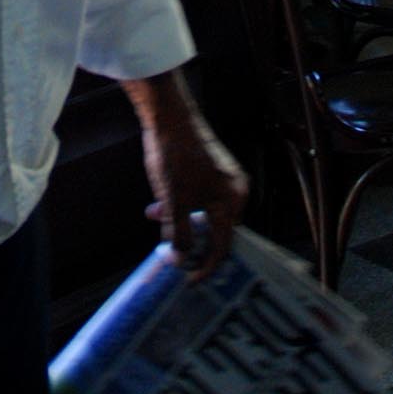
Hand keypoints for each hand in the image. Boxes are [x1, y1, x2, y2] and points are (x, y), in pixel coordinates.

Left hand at [124, 70, 248, 279]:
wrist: (168, 113)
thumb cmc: (175, 155)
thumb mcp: (174, 201)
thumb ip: (180, 235)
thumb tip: (180, 261)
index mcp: (232, 200)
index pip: (223, 245)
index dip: (205, 266)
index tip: (190, 280)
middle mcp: (234, 188)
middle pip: (214, 228)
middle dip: (191, 239)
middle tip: (172, 251)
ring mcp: (224, 176)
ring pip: (203, 210)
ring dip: (182, 218)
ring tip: (158, 218)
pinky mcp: (211, 167)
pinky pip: (200, 195)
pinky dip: (183, 202)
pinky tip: (160, 201)